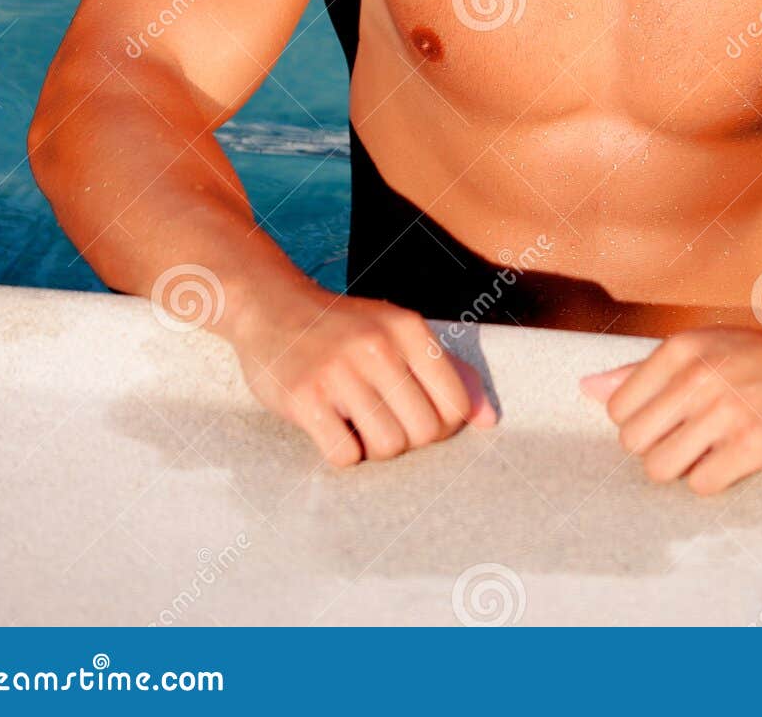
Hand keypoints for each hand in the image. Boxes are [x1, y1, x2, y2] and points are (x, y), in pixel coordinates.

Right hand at [228, 283, 495, 466]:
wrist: (272, 308)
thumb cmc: (346, 330)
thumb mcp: (400, 334)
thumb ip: (449, 373)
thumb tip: (490, 421)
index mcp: (409, 328)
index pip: (455, 405)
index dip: (443, 426)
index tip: (419, 417)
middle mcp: (378, 346)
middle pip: (424, 432)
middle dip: (410, 440)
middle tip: (385, 423)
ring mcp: (339, 372)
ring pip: (388, 447)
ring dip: (375, 448)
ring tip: (359, 424)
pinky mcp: (305, 398)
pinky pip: (345, 455)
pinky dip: (343, 453)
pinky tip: (332, 428)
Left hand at [579, 322, 761, 495]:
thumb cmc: (760, 357)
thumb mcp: (701, 348)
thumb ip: (641, 371)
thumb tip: (584, 388)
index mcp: (681, 348)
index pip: (617, 408)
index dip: (639, 422)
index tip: (668, 419)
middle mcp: (698, 377)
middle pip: (633, 442)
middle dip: (656, 448)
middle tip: (688, 438)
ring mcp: (725, 412)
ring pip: (660, 468)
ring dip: (681, 468)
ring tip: (708, 451)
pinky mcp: (753, 445)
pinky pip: (700, 484)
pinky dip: (712, 479)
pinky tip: (733, 459)